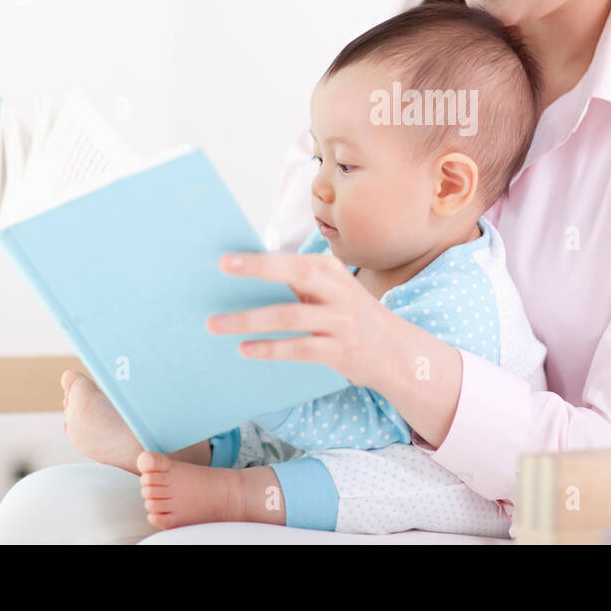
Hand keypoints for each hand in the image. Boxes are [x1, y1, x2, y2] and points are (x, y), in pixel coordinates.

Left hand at [207, 251, 397, 387]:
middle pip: (294, 275)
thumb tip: (244, 279)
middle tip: (221, 268)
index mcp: (331, 271)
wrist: (396, 352)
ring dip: (248, 320)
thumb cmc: (349, 317)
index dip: (258, 258)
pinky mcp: (341, 351)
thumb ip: (298, 284)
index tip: (224, 258)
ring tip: (215, 325)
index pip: (291, 260)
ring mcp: (341, 321)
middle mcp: (339, 291)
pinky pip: (298, 348)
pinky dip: (269, 349)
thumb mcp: (331, 292)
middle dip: (257, 269)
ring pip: (289, 316)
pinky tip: (244, 349)